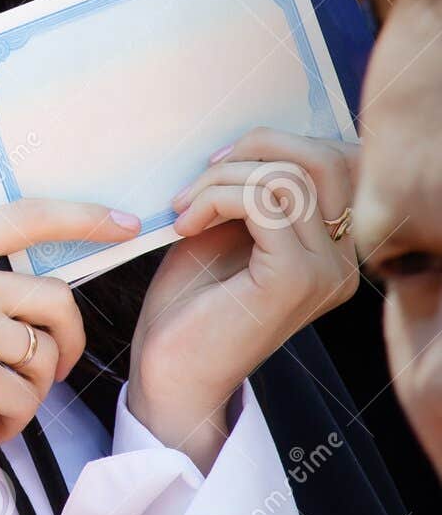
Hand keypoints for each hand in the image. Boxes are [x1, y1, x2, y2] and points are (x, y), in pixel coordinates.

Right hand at [0, 175, 142, 499]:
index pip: (27, 216)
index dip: (85, 217)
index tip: (122, 224)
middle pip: (56, 297)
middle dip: (67, 339)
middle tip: (53, 364)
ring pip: (47, 353)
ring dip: (35, 387)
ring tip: (2, 401)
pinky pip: (28, 398)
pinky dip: (15, 421)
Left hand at [128, 128, 358, 472]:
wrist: (170, 373)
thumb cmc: (190, 306)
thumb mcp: (225, 231)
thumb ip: (252, 191)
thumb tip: (253, 141)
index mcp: (332, 251)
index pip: (335, 164)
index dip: (277, 143)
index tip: (219, 162)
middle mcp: (343, 264)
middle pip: (323, 160)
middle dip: (255, 148)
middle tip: (201, 176)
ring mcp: (325, 273)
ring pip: (286, 178)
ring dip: (220, 181)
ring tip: (183, 209)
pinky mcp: (294, 279)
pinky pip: (262, 204)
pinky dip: (213, 199)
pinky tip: (185, 225)